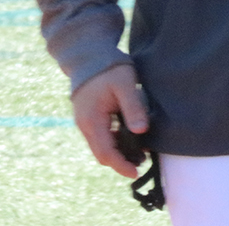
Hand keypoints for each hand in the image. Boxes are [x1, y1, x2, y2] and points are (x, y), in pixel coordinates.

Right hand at [71, 63, 147, 177]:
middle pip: (102, 153)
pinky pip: (102, 136)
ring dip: (119, 152)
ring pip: (102, 146)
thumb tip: (141, 131)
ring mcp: (86, 122)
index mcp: (91, 120)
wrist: (90, 55)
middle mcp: (85, 125)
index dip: (120, 165)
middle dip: (121, 161)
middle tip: (143, 162)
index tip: (136, 172)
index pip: (105, 153)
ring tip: (141, 152)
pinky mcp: (91, 118)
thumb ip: (133, 107)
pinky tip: (131, 137)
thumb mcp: (125, 84)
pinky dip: (115, 141)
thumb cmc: (109, 68)